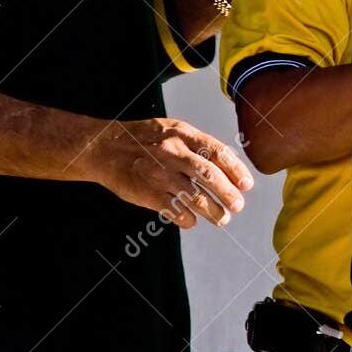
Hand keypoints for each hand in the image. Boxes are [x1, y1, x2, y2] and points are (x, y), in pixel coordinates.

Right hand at [81, 117, 253, 227]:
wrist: (104, 147)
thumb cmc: (145, 139)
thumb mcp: (173, 130)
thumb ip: (198, 146)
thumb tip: (229, 167)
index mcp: (183, 134)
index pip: (218, 152)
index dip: (236, 170)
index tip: (247, 185)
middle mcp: (173, 152)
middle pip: (210, 176)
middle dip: (228, 194)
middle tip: (238, 206)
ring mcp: (159, 173)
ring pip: (195, 197)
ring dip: (213, 211)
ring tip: (222, 218)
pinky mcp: (146, 193)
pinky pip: (174, 210)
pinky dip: (188, 219)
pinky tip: (192, 221)